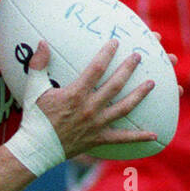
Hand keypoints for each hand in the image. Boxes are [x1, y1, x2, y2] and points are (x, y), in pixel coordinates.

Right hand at [30, 39, 157, 159]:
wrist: (37, 148)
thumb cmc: (35, 118)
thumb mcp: (33, 89)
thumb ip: (38, 65)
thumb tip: (42, 42)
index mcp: (75, 94)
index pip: (96, 69)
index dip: (107, 54)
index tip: (116, 42)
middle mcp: (89, 108)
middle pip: (115, 85)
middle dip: (128, 69)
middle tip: (139, 56)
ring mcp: (97, 124)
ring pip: (124, 108)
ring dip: (139, 95)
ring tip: (152, 83)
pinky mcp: (99, 139)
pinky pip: (123, 138)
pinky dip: (139, 137)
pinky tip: (155, 134)